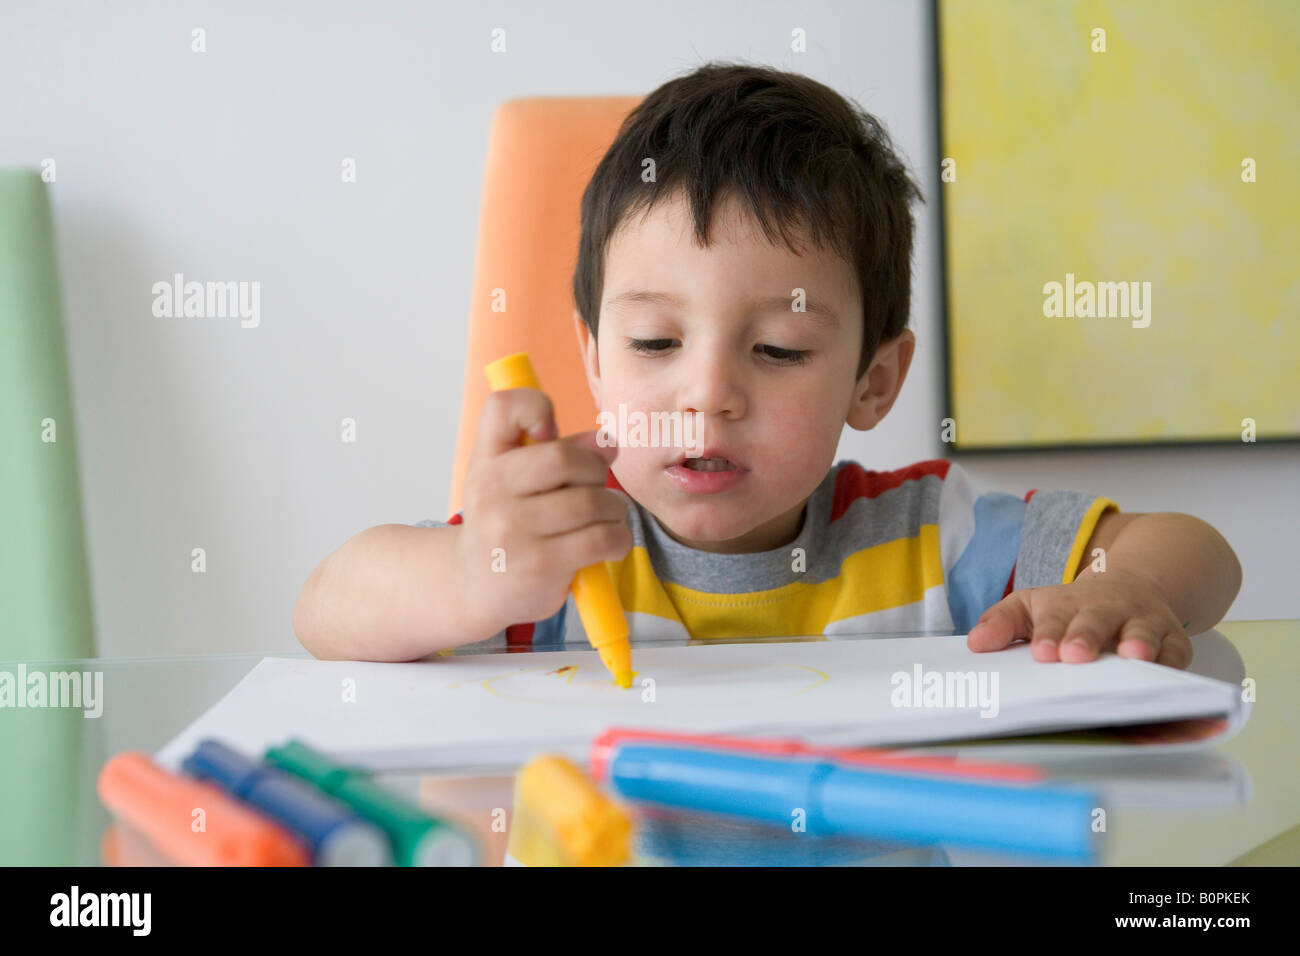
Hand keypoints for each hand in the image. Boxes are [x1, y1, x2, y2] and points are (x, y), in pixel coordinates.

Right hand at [455, 387, 632, 633]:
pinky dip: (618, 538)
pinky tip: (609, 541)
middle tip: (594, 486)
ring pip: (591, 501)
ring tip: (605, 517)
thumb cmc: (505, 525)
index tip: (550, 433)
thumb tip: (607, 442)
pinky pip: (601, 538)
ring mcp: (512, 530)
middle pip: (565, 458)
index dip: (537, 408)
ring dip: (613, 508)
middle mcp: (491, 491)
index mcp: (486, 461)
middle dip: (595, 470)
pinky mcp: (540, 565)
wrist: (473, 587)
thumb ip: (561, 453)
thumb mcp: (515, 482)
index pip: (504, 407)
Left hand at [966, 568, 1191, 668]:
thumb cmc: (1071, 607)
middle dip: (1086, 636)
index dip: (1049, 634)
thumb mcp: (1032, 606)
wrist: (1129, 586)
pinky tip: (1167, 681)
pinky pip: (1176, 655)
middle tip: (1075, 655)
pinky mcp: (1174, 642)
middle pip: (1096, 621)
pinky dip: (1173, 667)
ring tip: (1132, 656)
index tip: (1042, 653)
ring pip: (1141, 634)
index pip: (1056, 618)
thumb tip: (975, 644)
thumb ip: (1002, 622)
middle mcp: (1108, 610)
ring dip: (1138, 645)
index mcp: (1069, 604)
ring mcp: (1143, 624)